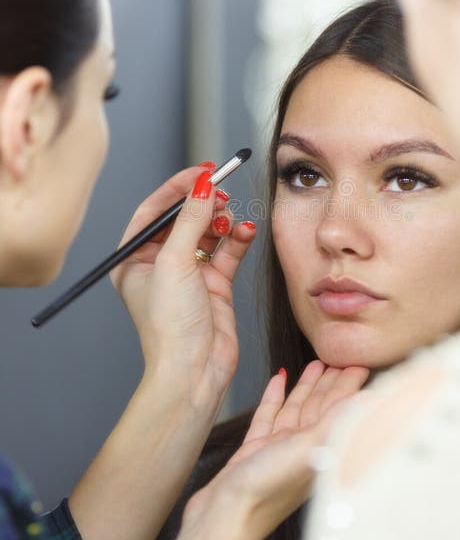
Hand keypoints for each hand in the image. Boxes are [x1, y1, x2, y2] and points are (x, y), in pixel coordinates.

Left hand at [110, 163, 255, 401]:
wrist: (194, 368)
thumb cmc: (170, 326)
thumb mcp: (174, 262)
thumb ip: (190, 219)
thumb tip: (204, 186)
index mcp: (134, 259)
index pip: (155, 210)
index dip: (178, 188)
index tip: (203, 171)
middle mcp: (160, 264)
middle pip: (184, 218)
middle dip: (204, 204)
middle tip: (222, 192)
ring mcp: (189, 274)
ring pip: (209, 232)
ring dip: (222, 221)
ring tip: (229, 220)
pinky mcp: (215, 285)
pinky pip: (228, 251)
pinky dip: (237, 239)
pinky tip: (245, 231)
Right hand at [177, 360, 368, 539]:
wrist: (225, 517)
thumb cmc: (268, 489)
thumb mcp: (309, 449)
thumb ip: (337, 423)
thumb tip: (370, 402)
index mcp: (319, 449)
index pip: (339, 410)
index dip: (349, 387)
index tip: (360, 364)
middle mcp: (302, 449)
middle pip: (320, 408)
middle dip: (331, 383)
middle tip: (340, 357)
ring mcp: (278, 449)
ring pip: (296, 410)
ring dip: (306, 386)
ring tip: (315, 363)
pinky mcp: (255, 450)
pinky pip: (268, 417)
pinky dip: (275, 397)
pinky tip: (278, 378)